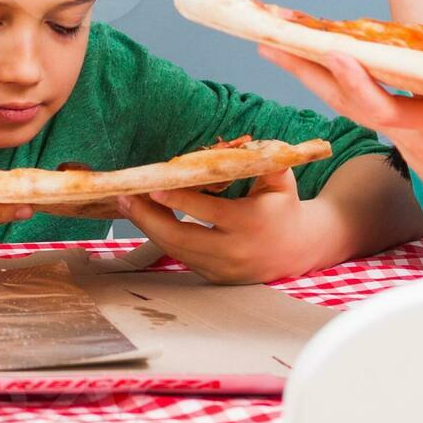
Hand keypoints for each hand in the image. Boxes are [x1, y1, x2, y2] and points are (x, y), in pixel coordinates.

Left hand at [118, 169, 336, 284]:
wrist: (299, 248)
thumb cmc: (284, 205)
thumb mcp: (281, 179)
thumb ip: (266, 160)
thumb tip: (243, 144)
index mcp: (250, 223)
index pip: (207, 211)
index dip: (178, 200)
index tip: (152, 187)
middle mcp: (235, 250)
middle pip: (181, 238)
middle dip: (148, 217)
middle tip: (124, 197)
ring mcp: (223, 269)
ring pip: (177, 250)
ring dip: (148, 228)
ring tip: (128, 205)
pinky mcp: (215, 277)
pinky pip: (183, 258)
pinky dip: (162, 239)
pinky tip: (147, 219)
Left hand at [256, 45, 422, 269]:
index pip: (382, 103)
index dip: (354, 79)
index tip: (330, 51)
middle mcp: (410, 135)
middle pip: (346, 99)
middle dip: (304, 67)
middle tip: (265, 38)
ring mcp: (405, 145)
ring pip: (353, 105)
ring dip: (317, 76)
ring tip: (283, 47)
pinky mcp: (409, 152)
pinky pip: (372, 113)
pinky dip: (349, 88)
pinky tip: (331, 70)